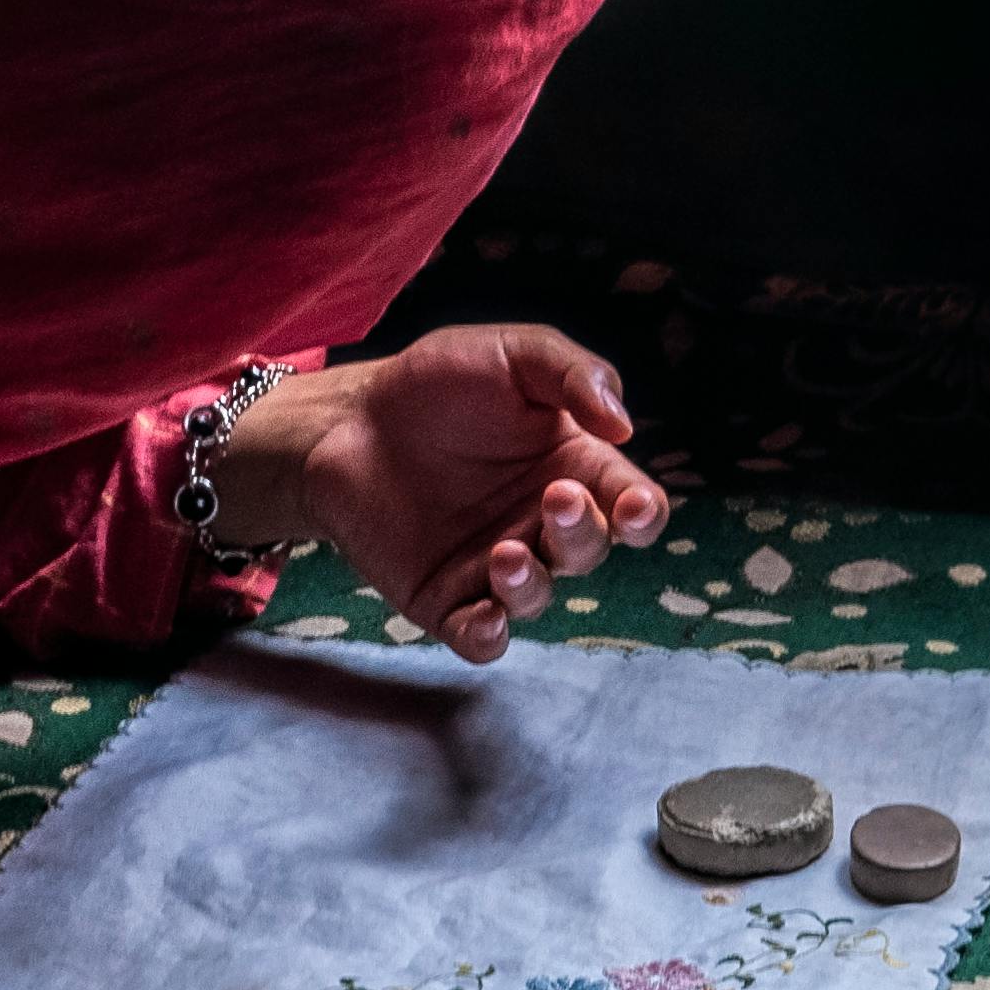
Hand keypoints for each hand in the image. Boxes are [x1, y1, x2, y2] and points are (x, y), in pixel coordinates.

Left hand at [239, 323, 666, 665]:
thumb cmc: (436, 382)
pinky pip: (481, 636)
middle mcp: (541, 522)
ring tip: (505, 553)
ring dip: (532, 583)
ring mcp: (494, 565)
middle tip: (554, 496)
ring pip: (537, 596)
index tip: (633, 508)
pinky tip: (485, 616)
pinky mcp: (445, 599)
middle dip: (582, 530)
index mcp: (573, 466)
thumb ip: (573, 372)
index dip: (643, 512)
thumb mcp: (511, 352)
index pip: (629, 502)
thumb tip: (623, 424)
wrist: (347, 420)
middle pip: (589, 548)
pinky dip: (489, 636)